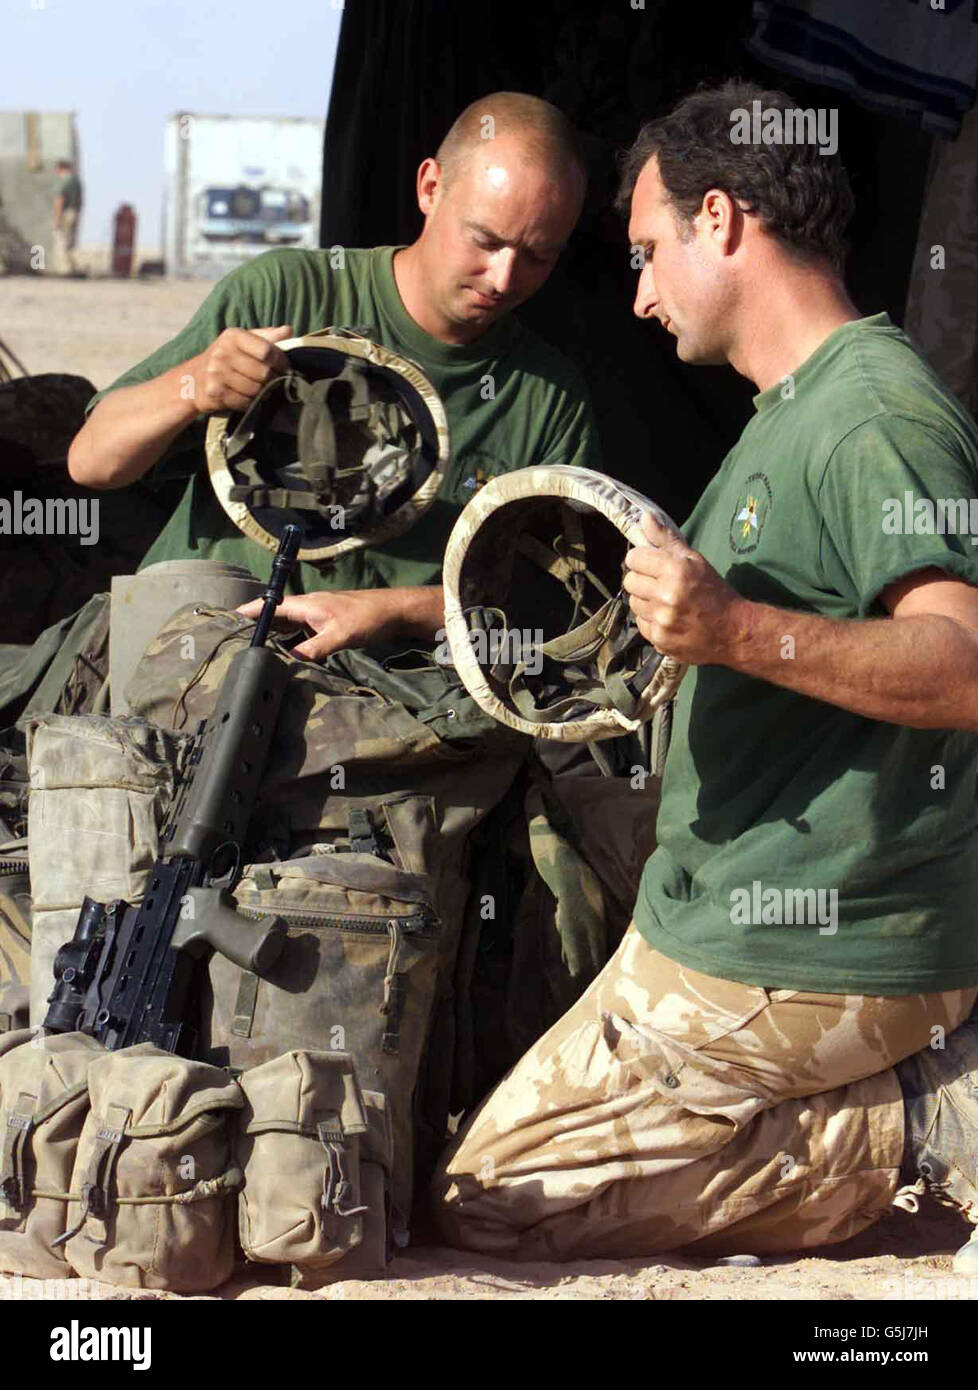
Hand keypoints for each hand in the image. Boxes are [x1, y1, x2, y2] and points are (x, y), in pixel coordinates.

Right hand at [184, 325, 292, 414]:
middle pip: (264, 373)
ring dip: (262, 393)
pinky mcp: (215, 391)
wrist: (193, 379)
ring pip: (256, 390)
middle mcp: (223, 352)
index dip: (281, 361)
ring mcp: (217, 372)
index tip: (285, 367)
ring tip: (257, 388)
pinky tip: (244, 396)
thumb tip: (289, 330)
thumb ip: (267, 336)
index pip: (267, 350)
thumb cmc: (226, 358)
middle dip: (273, 379)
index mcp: (233, 336)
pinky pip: (245, 401)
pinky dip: (249, 402)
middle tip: (271, 381)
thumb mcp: (243, 341)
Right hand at [236, 588, 403, 660]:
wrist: (394, 612)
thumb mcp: (340, 635)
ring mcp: (317, 615)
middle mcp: (308, 607)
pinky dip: (289, 639)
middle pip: (275, 615)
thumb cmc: (368, 618)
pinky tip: (286, 652)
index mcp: (306, 605)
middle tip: (235, 640)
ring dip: (273, 633)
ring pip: (287, 623)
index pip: (270, 606)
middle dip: (256, 625)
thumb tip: (289, 660)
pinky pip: (300, 630)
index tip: (228, 619)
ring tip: (255, 649)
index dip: (249, 612)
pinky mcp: (327, 624)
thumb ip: (315, 648)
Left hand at [623, 510, 743, 664]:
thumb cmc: (714, 591)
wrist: (734, 631)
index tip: (651, 564)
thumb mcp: (694, 560)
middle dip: (642, 580)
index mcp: (675, 570)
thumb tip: (644, 517)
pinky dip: (651, 620)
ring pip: (634, 603)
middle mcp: (666, 595)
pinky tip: (668, 618)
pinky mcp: (659, 639)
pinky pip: (641, 624)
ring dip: (645, 601)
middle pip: (630, 581)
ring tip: (665, 602)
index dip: (642, 559)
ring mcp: (661, 620)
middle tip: (659, 584)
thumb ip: (666, 539)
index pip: (634, 558)